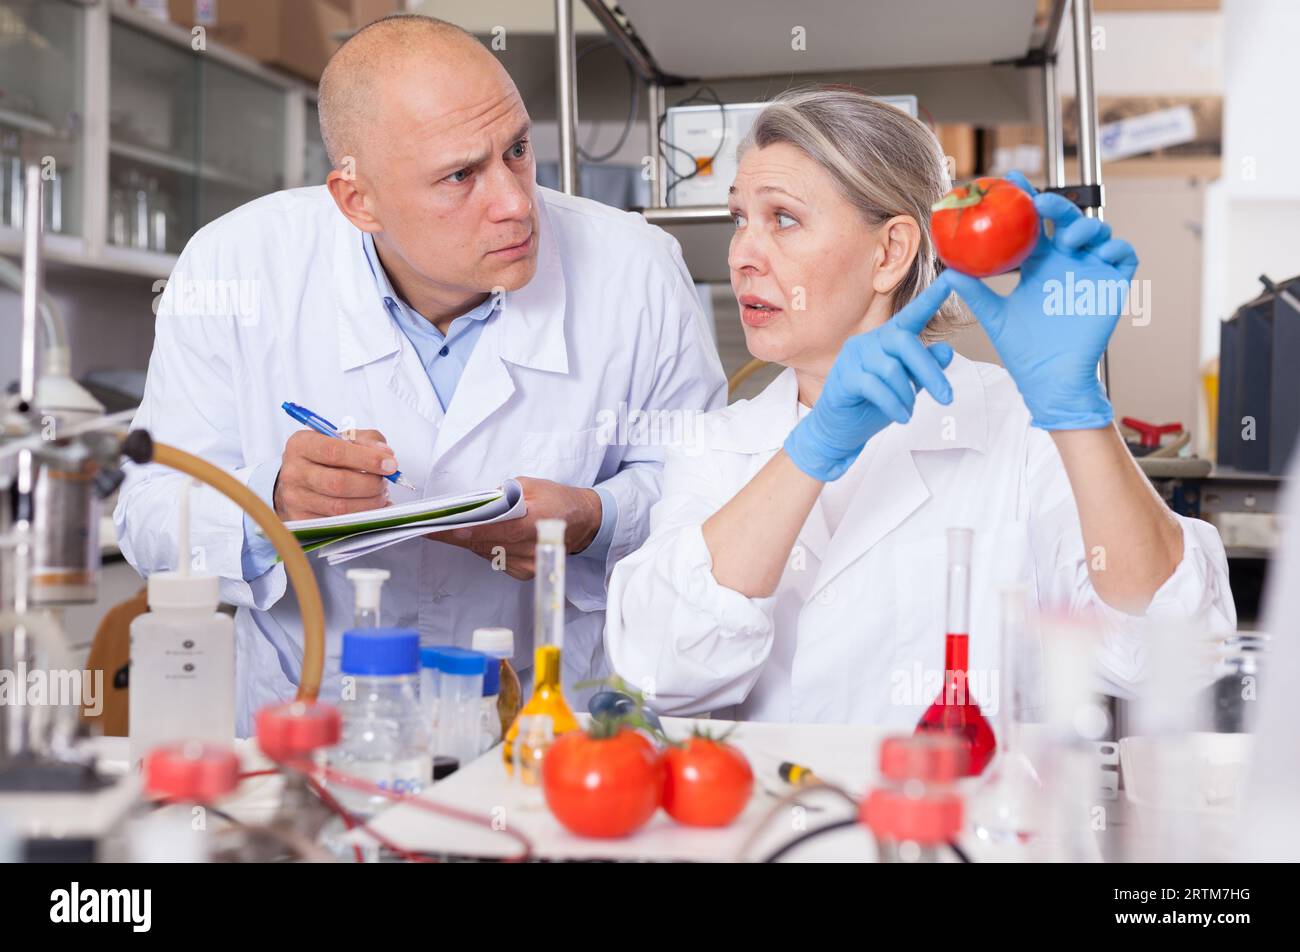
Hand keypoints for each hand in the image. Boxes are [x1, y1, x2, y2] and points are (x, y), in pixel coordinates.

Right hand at [273, 428, 393, 519]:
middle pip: (338, 483)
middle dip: (370, 484)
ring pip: (339, 507)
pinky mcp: (301, 520)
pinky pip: (337, 524)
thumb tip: (386, 455)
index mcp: (301, 444)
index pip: (334, 451)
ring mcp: (294, 498)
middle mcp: (293, 471)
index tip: (390, 464)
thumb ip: (368, 441)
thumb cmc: (328, 456)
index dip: (366, 459)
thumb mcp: (345, 439)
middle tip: (385, 482)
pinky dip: (362, 518)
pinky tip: (372, 508)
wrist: (302, 478)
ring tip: (380, 494)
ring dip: (369, 503)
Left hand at [433, 476, 602, 579]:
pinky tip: (484, 538)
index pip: (495, 530)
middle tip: (434, 528)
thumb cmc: (558, 500)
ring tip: (453, 530)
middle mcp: (532, 548)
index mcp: (534, 522)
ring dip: (471, 542)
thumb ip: (503, 494)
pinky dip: (486, 549)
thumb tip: (477, 504)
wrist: (583, 522)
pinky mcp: (525, 572)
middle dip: (459, 535)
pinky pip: (496, 560)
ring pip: (488, 553)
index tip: (442, 530)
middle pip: (486, 544)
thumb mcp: (531, 485)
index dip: (468, 531)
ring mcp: (528, 563)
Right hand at [783, 278, 955, 481]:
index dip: (933, 296)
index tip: (955, 277)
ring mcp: (853, 358)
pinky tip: (902, 417)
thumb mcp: (906, 386)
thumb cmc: (872, 404)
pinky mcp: (843, 379)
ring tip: (910, 410)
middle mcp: (870, 341)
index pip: (913, 313)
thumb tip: (947, 351)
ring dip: (908, 394)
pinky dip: (894, 404)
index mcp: (888, 339)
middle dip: (929, 371)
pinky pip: (874, 387)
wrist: (839, 429)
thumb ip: (924, 368)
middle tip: (947, 398)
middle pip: (905, 343)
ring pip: (891, 368)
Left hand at [939, 170, 1138, 430]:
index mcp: (1038, 263)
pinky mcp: (1112, 285)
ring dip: (1086, 227)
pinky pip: (1124, 256)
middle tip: (1039, 202)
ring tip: (1066, 239)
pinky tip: (1101, 251)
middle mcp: (1066, 261)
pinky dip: (1116, 247)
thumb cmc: (1022, 349)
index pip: (1033, 223)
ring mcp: (1091, 270)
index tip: (1009, 180)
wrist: (1049, 378)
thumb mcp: (994, 316)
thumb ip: (974, 293)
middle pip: (1067, 219)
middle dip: (1057, 204)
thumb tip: (947, 273)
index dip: (1024, 199)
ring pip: (1098, 231)